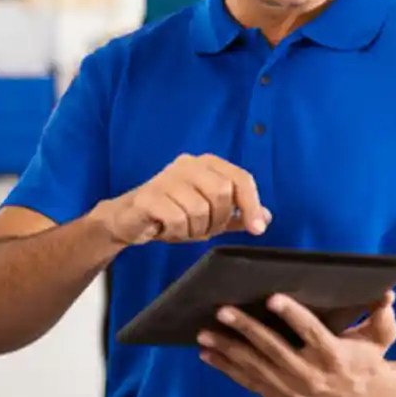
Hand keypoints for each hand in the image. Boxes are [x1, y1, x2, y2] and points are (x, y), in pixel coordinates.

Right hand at [92, 153, 270, 245]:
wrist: (128, 220)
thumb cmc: (171, 214)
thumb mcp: (210, 216)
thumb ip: (237, 215)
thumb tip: (267, 216)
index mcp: (207, 164)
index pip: (241, 179)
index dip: (252, 205)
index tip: (258, 229)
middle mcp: (188, 164)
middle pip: (222, 193)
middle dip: (218, 219)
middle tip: (204, 228)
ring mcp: (167, 177)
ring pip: (200, 209)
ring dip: (195, 229)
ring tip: (182, 228)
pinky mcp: (149, 195)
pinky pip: (177, 219)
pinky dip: (177, 232)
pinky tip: (167, 229)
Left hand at [198, 291, 395, 396]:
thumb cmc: (369, 361)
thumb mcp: (382, 338)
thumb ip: (382, 317)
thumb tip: (386, 294)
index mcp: (334, 355)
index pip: (310, 331)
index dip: (291, 313)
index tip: (272, 297)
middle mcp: (311, 375)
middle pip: (273, 348)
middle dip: (246, 328)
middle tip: (223, 310)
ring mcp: (293, 390)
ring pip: (255, 367)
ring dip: (228, 349)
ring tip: (205, 333)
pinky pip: (249, 382)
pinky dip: (227, 368)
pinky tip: (208, 354)